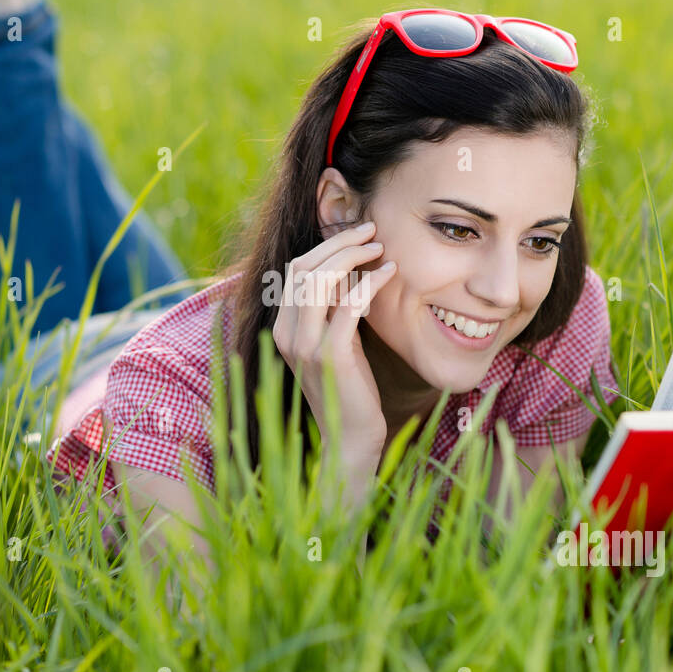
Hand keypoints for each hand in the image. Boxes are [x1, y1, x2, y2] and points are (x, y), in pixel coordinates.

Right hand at [272, 220, 397, 500]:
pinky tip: (389, 273)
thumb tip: (352, 269)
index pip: (296, 270)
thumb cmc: (350, 390)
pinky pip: (348, 305)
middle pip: (304, 267)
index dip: (326, 246)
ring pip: (320, 280)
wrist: (350, 440)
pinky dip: (369, 282)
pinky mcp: (332, 356)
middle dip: (339, 242)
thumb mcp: (337, 343)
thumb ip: (334, 310)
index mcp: (283, 328)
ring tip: (380, 247)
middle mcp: (287, 334)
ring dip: (352, 255)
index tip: (358, 236)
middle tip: (371, 231)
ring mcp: (306, 345)